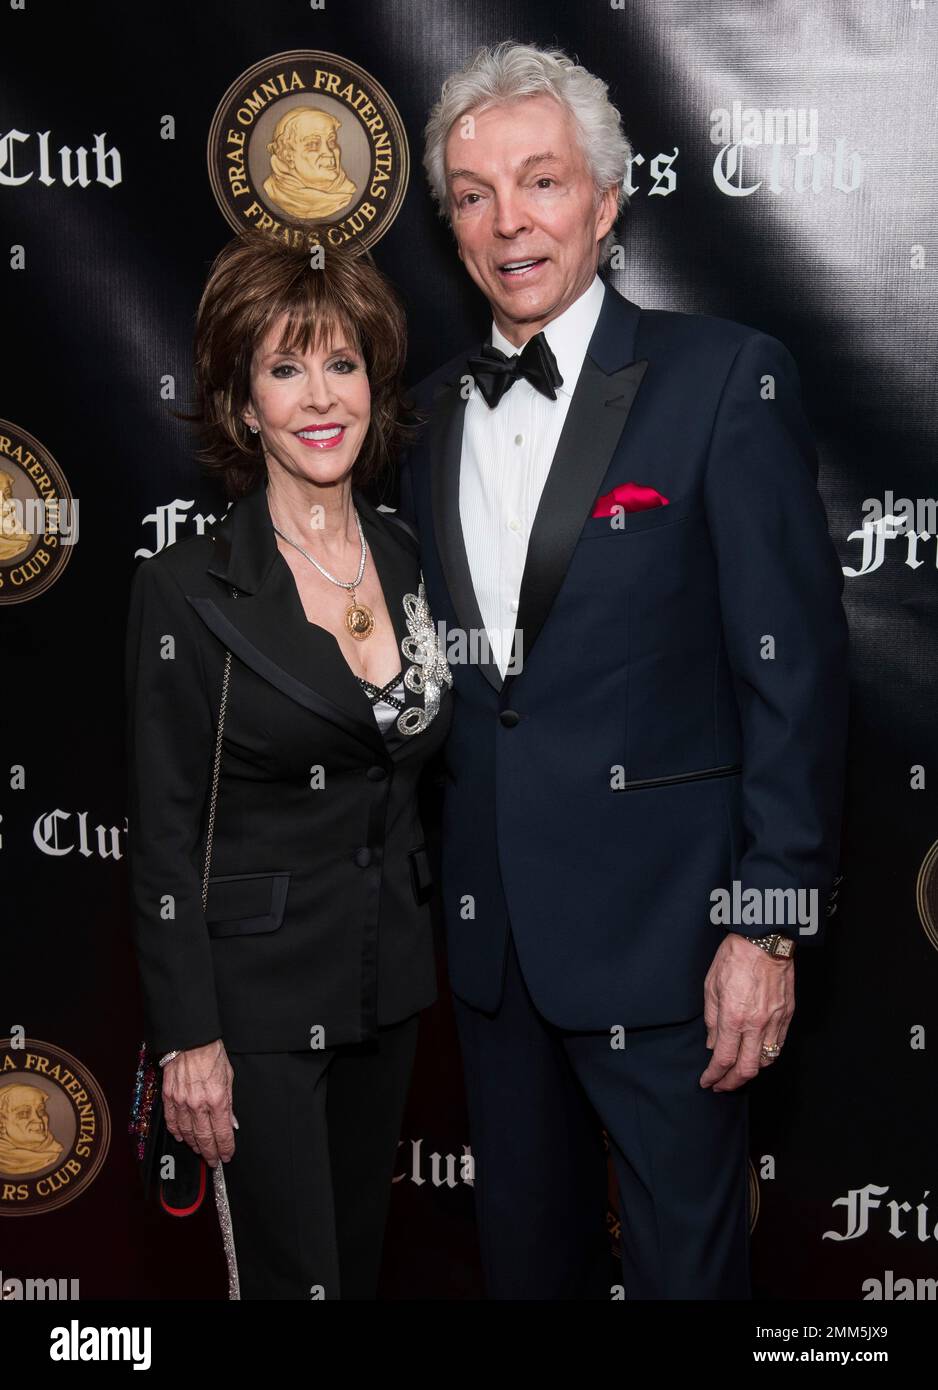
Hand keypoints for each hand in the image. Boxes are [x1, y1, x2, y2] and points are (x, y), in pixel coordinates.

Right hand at [162, 1039, 236, 1166]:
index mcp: (217, 1099)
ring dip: (194, 1145)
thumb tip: (231, 1123)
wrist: (191, 1038)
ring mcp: (181, 1101)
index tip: (227, 1155)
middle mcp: (198, 1104)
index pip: (222, 1133)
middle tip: (214, 1161)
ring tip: (200, 1150)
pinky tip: (182, 1137)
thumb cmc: (212, 1054)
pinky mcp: (168, 1096)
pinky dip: (177, 1132)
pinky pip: (172, 1121)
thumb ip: (229, 1103)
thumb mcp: (229, 1077)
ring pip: (187, 1133)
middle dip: (210, 1153)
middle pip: (204, 1138)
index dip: (225, 1148)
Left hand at [699, 934, 794, 1091]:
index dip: (714, 1075)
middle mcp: (756, 1024)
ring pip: (766, 1061)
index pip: (723, 1059)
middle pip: (747, 1069)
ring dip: (751, 1072)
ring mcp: (775, 1021)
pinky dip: (767, 1056)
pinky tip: (757, 1056)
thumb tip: (712, 1043)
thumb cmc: (735, 957)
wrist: (765, 939)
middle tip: (721, 1085)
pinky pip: (778, 1045)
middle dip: (732, 1083)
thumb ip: (712, 1019)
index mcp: (733, 1017)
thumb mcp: (711, 986)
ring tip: (738, 1072)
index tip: (707, 1081)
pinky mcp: (787, 1015)